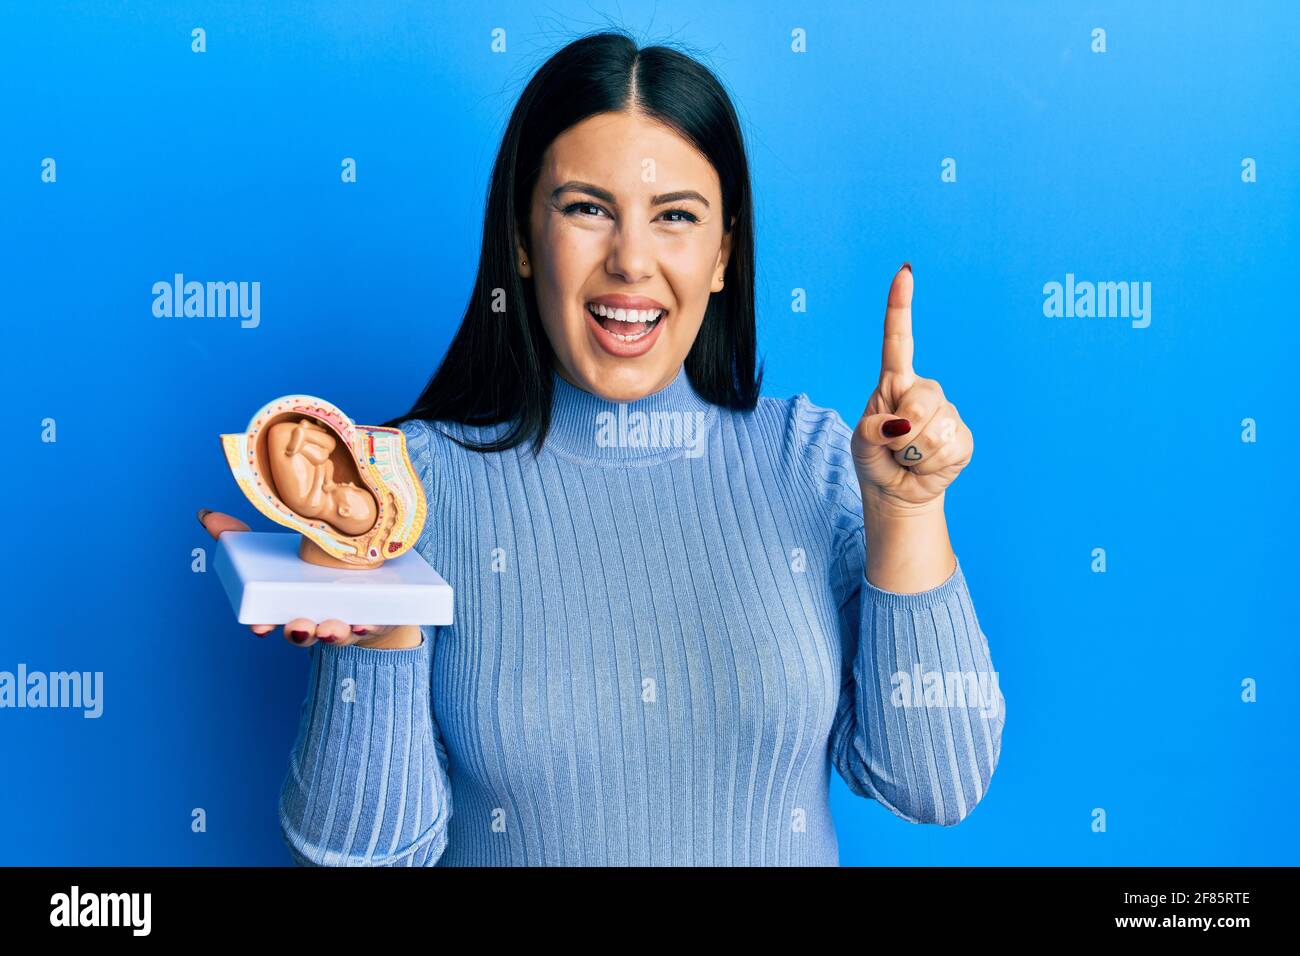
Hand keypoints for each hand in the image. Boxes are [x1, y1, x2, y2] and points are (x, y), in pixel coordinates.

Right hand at [197, 508, 422, 648]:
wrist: (370, 585)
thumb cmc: (315, 570)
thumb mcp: (280, 552)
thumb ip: (242, 537)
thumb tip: (206, 515)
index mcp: (291, 605)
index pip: (272, 622)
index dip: (264, 626)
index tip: (260, 628)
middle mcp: (316, 620)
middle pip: (305, 632)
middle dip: (300, 632)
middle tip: (298, 624)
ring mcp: (346, 621)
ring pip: (337, 633)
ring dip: (333, 633)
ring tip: (332, 627)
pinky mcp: (376, 617)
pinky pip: (373, 625)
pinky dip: (368, 625)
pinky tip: (366, 621)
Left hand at [851, 264, 973, 511]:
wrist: (897, 489)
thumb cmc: (875, 459)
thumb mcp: (860, 444)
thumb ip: (870, 431)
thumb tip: (898, 425)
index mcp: (895, 382)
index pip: (898, 339)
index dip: (900, 306)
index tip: (905, 273)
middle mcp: (924, 390)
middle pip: (922, 401)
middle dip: (903, 432)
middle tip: (894, 446)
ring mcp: (947, 412)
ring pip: (934, 429)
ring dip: (913, 453)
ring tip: (908, 456)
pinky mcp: (962, 437)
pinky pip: (948, 448)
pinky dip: (930, 464)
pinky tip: (926, 464)